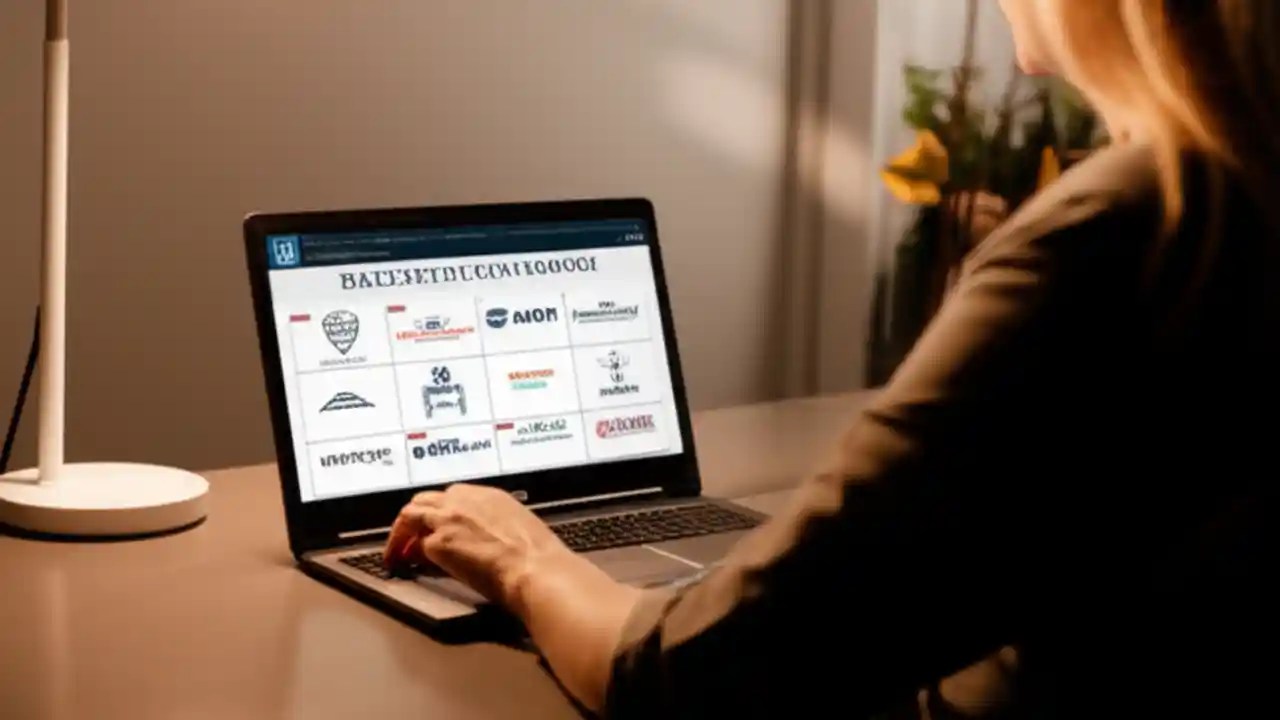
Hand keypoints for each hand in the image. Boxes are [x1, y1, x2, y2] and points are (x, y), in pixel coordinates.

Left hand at [383, 484, 569, 607]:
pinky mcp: (438, 544)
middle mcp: (464, 500)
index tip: (435, 527)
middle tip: (406, 538)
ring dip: (400, 533)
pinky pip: (415, 547)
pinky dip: (409, 555)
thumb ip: (493, 525)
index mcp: (489, 496)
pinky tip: (405, 567)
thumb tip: (482, 541)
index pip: (451, 497)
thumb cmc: (536, 556)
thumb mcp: (517, 527)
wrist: (534, 568)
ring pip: (411, 514)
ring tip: (395, 551)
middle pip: (424, 500)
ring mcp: (448, 520)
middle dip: (414, 518)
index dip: (439, 513)